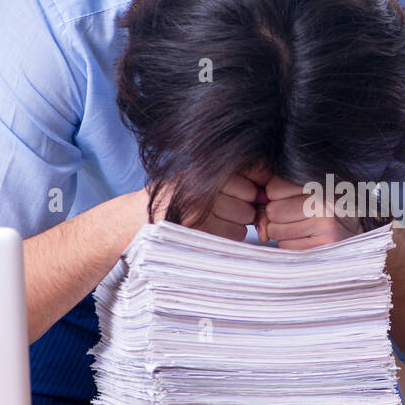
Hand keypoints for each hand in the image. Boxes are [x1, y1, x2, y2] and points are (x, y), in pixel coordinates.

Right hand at [149, 165, 270, 241]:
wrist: (139, 217)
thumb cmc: (177, 197)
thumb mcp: (199, 177)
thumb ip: (233, 179)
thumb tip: (266, 194)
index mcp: (207, 169)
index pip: (251, 179)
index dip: (249, 191)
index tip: (235, 195)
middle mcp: (205, 185)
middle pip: (251, 200)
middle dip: (243, 207)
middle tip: (222, 209)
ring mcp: (203, 209)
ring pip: (246, 219)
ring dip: (236, 223)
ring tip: (214, 219)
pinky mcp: (201, 230)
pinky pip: (236, 235)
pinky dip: (228, 236)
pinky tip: (210, 230)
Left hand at [257, 175, 360, 249]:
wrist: (359, 228)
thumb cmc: (326, 208)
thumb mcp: (307, 191)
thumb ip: (277, 197)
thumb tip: (260, 226)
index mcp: (319, 182)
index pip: (274, 188)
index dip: (275, 196)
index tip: (289, 198)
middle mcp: (324, 202)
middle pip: (273, 210)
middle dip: (277, 216)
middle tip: (296, 215)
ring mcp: (326, 225)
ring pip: (276, 230)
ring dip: (283, 231)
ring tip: (302, 227)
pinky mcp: (325, 245)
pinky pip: (286, 246)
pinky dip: (291, 244)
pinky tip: (307, 238)